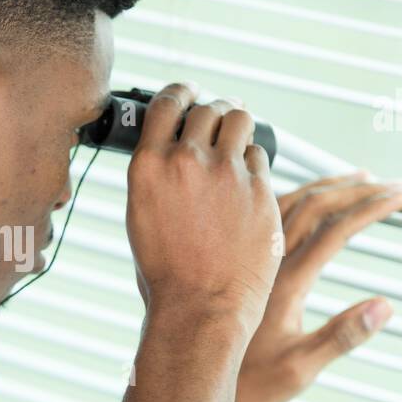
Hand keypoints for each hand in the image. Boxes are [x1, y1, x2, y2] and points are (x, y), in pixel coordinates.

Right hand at [125, 82, 281, 340]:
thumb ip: (157, 176)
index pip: (167, 102)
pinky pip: (259, 158)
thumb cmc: (166, 273)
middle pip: (207, 108)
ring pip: (240, 120)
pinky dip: (253, 165)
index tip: (189, 94)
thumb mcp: (142, 215)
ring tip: (237, 141)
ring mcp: (226, 173)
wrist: (201, 308)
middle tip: (218, 122)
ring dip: (238, 126)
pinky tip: (248, 183)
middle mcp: (186, 160)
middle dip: (213, 112)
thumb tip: (171, 150)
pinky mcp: (260, 190)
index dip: (181, 92)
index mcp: (148, 166)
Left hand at [233, 171, 401, 401]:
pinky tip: (309, 195)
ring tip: (362, 180)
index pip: (336, 230)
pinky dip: (298, 195)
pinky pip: (267, 212)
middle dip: (359, 191)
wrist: (188, 377)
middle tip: (396, 186)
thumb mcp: (298, 369)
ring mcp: (247, 255)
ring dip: (328, 187)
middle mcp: (264, 260)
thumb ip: (341, 336)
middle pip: (315, 206)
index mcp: (285, 282)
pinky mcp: (234, 257)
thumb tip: (385, 306)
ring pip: (290, 202)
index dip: (372, 208)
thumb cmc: (244, 383)